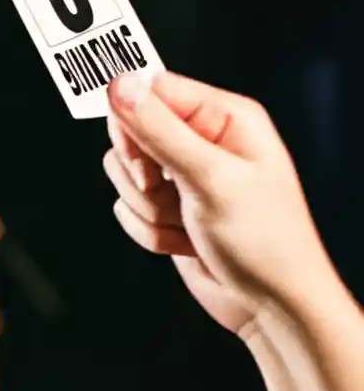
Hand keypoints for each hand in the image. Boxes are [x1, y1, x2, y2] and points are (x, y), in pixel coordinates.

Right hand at [103, 71, 333, 334]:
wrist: (270, 306)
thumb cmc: (263, 242)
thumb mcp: (211, 179)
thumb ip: (159, 130)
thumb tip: (119, 84)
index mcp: (224, 117)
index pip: (150, 90)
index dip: (134, 125)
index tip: (146, 164)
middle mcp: (202, 139)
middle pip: (128, 132)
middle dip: (142, 177)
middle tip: (171, 195)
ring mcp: (182, 174)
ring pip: (123, 174)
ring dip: (148, 210)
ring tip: (189, 224)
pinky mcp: (167, 206)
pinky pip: (126, 206)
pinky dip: (149, 231)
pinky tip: (186, 242)